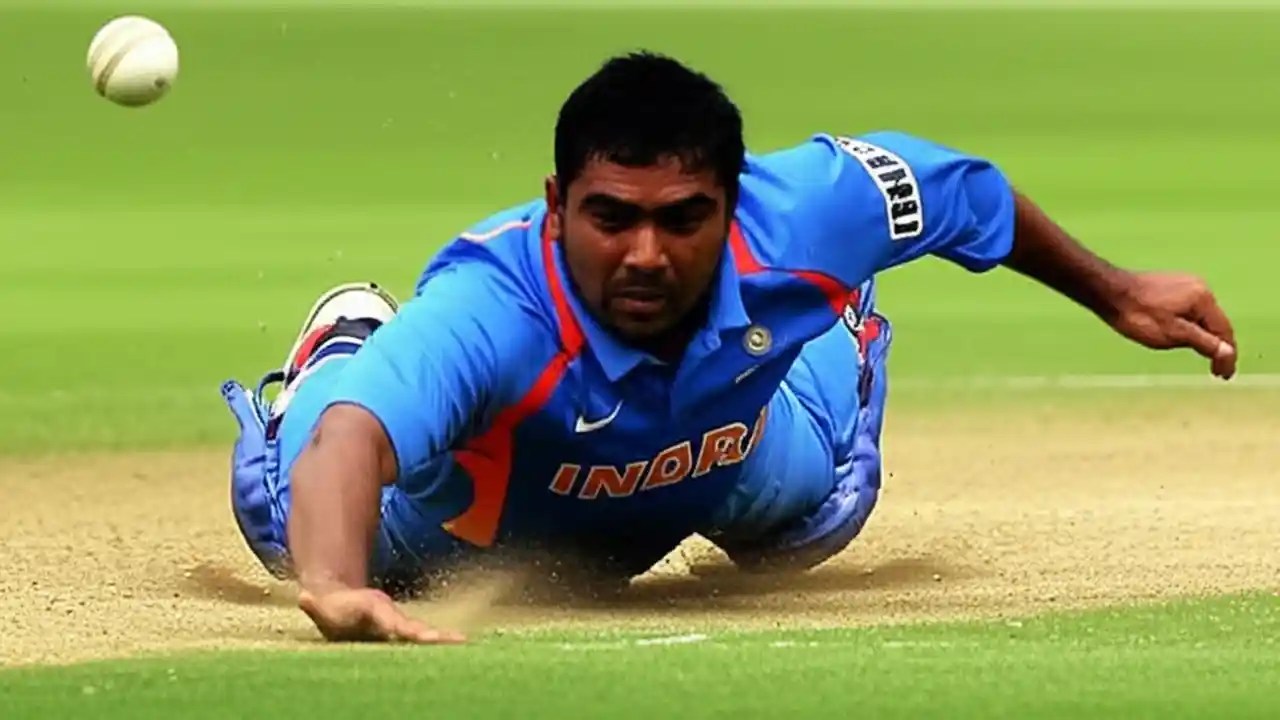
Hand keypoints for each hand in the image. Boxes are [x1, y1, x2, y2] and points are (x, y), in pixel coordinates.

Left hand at [297, 586, 465, 643]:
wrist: (341, 600)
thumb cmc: (330, 610)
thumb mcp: (321, 607)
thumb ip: (314, 605)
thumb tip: (303, 596)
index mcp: (375, 609)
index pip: (393, 622)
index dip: (407, 629)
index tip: (426, 636)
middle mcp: (390, 617)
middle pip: (415, 628)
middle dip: (436, 635)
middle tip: (458, 641)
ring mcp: (397, 625)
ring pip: (422, 635)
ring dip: (443, 640)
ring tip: (464, 646)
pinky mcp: (400, 635)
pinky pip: (419, 642)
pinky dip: (438, 646)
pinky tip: (456, 651)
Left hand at [1106, 272, 1237, 378]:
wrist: (1108, 291)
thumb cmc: (1138, 315)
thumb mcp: (1172, 334)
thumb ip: (1203, 343)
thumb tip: (1229, 352)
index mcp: (1203, 298)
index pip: (1223, 331)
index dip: (1226, 355)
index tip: (1224, 376)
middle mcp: (1199, 288)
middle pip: (1215, 322)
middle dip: (1217, 347)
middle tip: (1218, 372)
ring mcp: (1185, 285)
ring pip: (1202, 317)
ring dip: (1205, 338)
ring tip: (1205, 358)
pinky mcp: (1171, 286)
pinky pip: (1190, 311)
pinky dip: (1192, 327)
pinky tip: (1187, 337)